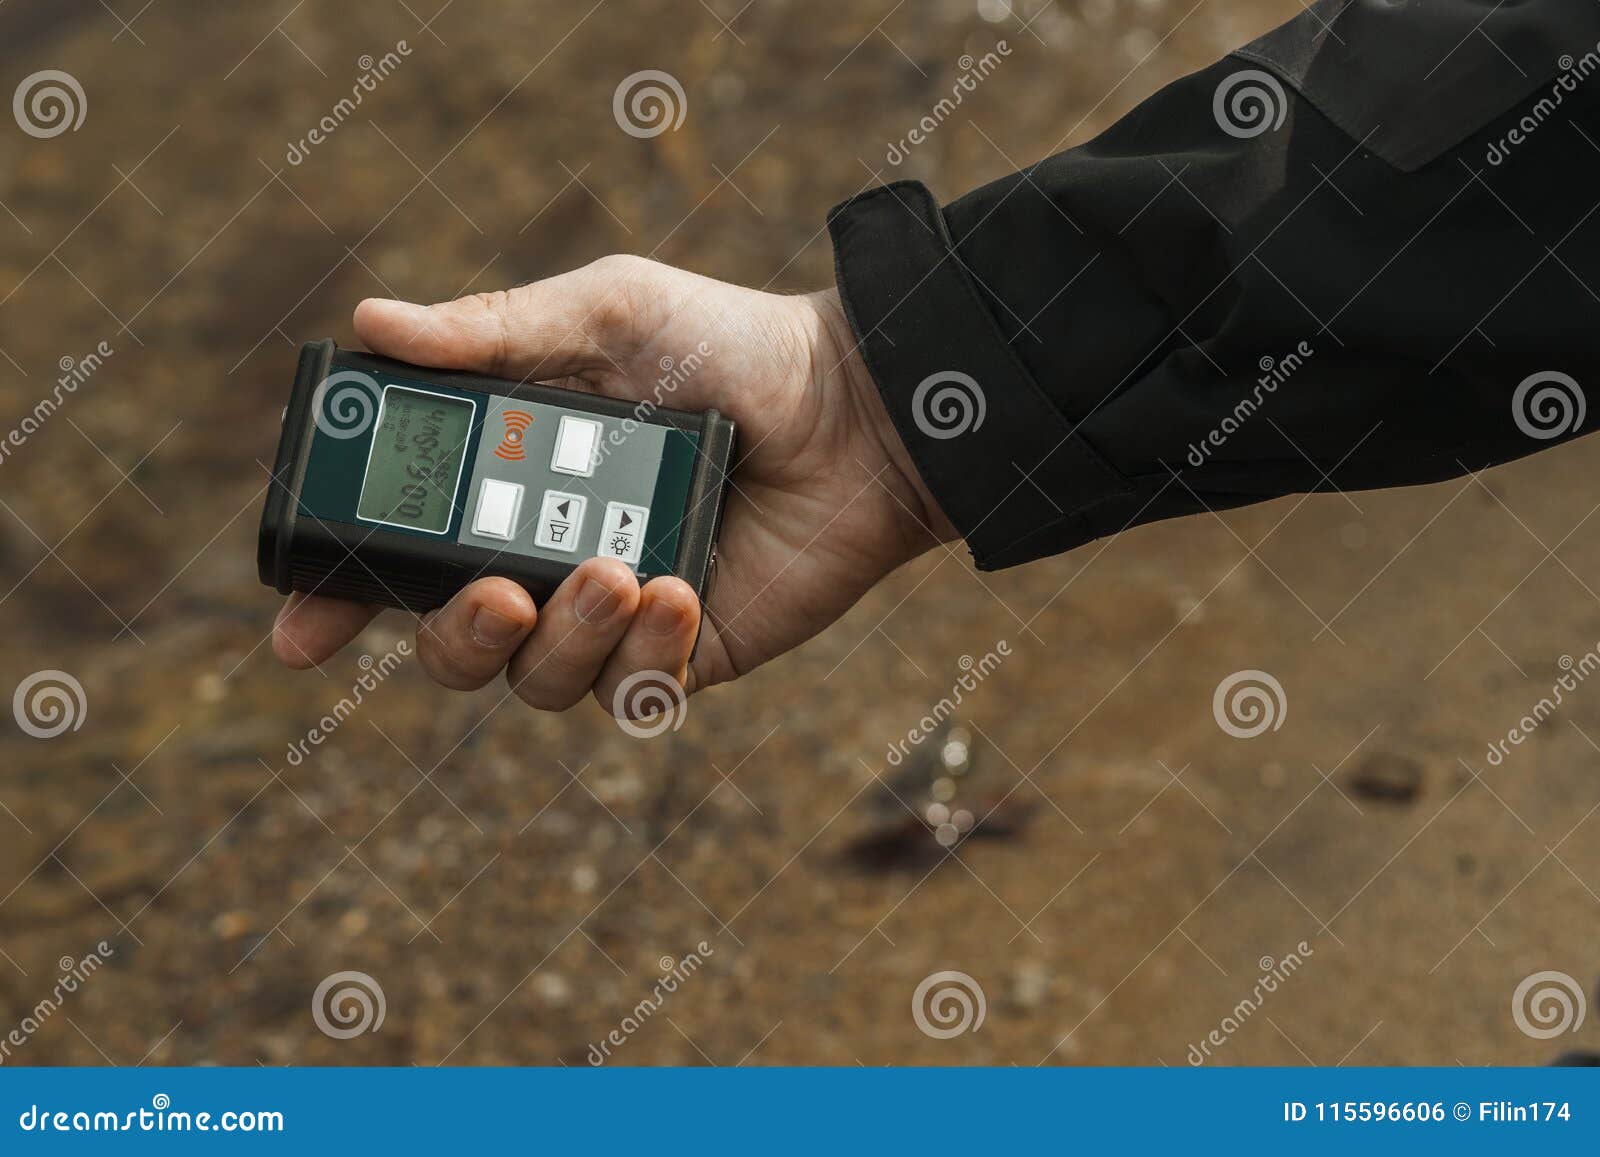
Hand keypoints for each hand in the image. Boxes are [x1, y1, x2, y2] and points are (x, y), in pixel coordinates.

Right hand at [272, 255, 957, 716]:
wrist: (858, 407)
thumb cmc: (729, 347)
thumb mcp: (608, 315)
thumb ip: (496, 331)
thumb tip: (371, 323)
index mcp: (511, 485)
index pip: (404, 557)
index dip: (341, 603)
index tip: (299, 631)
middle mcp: (550, 559)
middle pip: (455, 645)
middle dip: (457, 636)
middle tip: (503, 590)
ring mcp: (616, 616)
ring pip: (540, 681)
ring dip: (567, 636)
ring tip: (621, 569)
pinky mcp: (685, 654)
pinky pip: (634, 693)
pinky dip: (646, 654)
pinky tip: (681, 593)